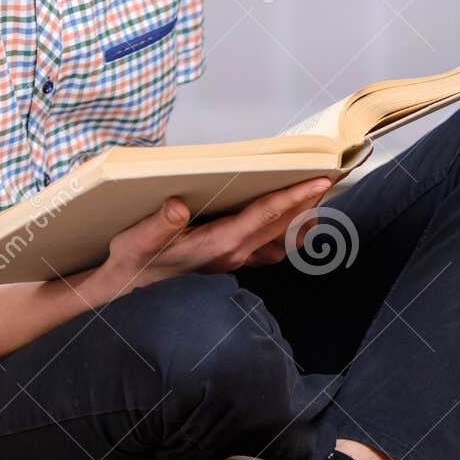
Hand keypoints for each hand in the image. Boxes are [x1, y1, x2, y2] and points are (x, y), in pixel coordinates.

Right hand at [97, 177, 332, 294]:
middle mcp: (235, 253)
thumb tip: (177, 206)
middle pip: (282, 224)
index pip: (263, 217)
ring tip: (318, 191)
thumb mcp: (136, 241)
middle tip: (330, 172)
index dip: (293, 197)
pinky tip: (293, 215)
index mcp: (217, 245)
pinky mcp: (235, 258)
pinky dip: (288, 229)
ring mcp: (237, 259)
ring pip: (283, 238)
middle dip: (308, 199)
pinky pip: (272, 245)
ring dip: (302, 216)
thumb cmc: (133, 260)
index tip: (318, 181)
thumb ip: (157, 225)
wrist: (129, 287)